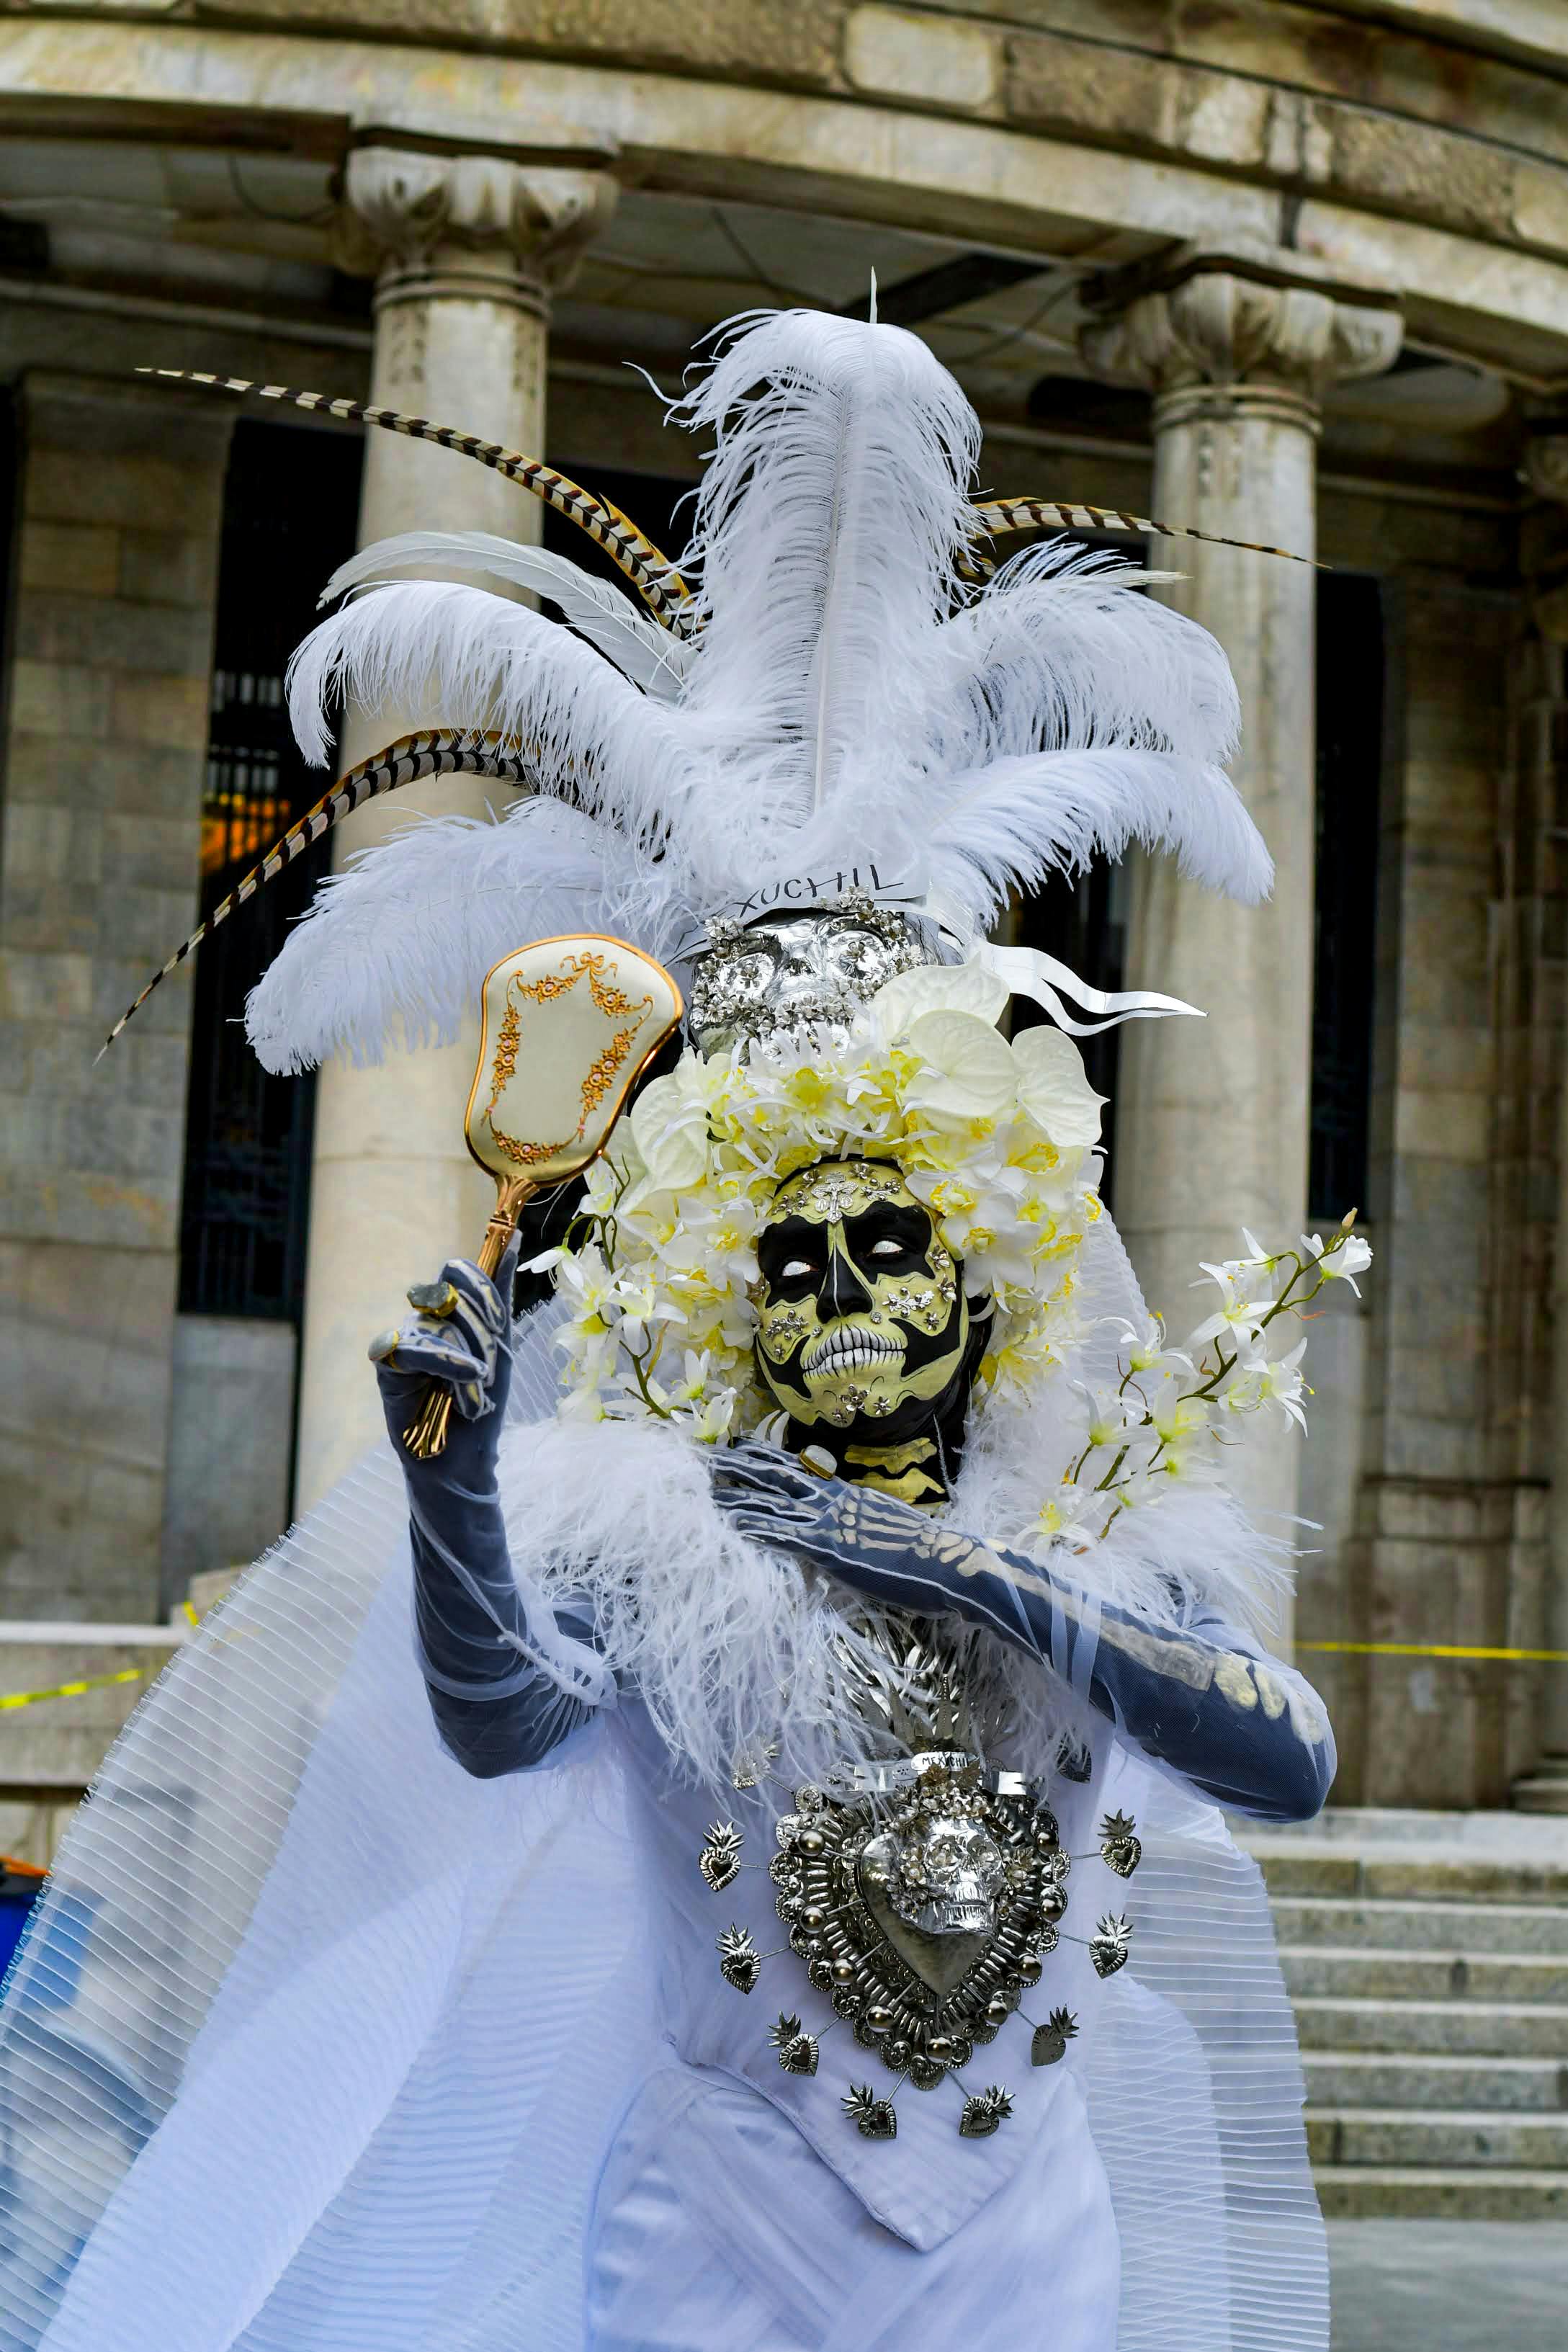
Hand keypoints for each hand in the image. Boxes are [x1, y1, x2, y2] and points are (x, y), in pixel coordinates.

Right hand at [368, 1243, 518, 1469]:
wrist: (466, 1458)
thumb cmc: (484, 1402)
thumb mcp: (502, 1343)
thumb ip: (500, 1292)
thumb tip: (514, 1237)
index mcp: (451, 1311)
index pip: (459, 1271)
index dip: (482, 1289)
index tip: (500, 1326)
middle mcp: (423, 1320)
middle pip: (452, 1295)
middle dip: (482, 1333)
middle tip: (489, 1371)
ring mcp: (404, 1340)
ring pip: (439, 1323)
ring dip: (470, 1361)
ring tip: (476, 1395)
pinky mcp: (387, 1365)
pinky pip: (415, 1347)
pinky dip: (448, 1363)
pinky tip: (466, 1381)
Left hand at [709, 1443, 977, 1609]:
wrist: (948, 1562)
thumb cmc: (924, 1553)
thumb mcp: (886, 1529)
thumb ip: (862, 1524)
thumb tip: (851, 1528)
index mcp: (847, 1496)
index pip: (798, 1470)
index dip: (766, 1457)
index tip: (740, 1444)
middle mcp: (834, 1502)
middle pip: (778, 1477)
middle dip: (742, 1467)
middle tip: (710, 1456)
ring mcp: (830, 1523)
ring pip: (774, 1503)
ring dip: (738, 1496)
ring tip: (708, 1488)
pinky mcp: (830, 1548)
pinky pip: (785, 1535)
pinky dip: (758, 1527)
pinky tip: (734, 1523)